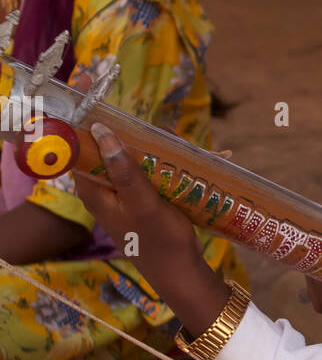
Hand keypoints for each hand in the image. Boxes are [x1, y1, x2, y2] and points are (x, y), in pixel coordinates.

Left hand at [73, 120, 204, 288]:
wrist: (181, 273)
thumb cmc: (160, 241)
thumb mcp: (143, 204)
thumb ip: (124, 170)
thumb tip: (103, 131)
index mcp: (94, 190)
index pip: (79, 145)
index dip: (84, 116)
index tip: (92, 87)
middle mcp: (105, 189)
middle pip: (111, 146)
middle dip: (137, 134)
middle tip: (166, 134)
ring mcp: (126, 194)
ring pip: (136, 157)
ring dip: (162, 149)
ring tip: (192, 151)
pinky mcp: (145, 198)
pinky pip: (154, 171)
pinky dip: (174, 164)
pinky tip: (205, 160)